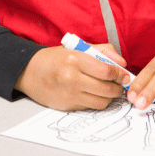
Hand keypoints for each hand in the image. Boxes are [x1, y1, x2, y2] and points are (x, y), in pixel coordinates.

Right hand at [15, 44, 129, 110]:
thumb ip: (102, 51)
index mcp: (76, 60)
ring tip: (109, 91)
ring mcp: (69, 94)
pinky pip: (90, 107)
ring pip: (101, 102)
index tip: (124, 76)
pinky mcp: (67, 106)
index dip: (120, 75)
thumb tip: (122, 63)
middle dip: (118, 89)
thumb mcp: (77, 48)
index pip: (107, 71)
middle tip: (120, 86)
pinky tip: (94, 95)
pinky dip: (96, 102)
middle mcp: (72, 78)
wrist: (30, 72)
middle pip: (107, 89)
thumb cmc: (55, 58)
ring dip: (109, 98)